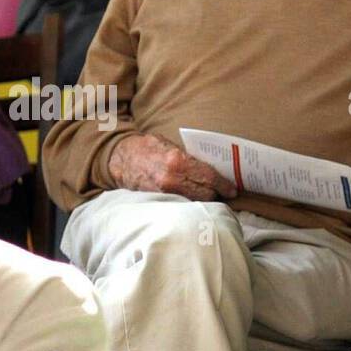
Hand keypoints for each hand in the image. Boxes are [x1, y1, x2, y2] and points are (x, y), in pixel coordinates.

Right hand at [107, 133, 236, 200]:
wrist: (118, 158)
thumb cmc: (146, 148)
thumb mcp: (169, 145)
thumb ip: (189, 158)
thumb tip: (211, 169)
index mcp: (178, 161)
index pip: (209, 177)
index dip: (224, 185)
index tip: (232, 190)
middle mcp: (172, 179)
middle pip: (205, 193)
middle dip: (216, 194)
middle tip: (224, 194)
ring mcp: (164, 193)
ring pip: (194, 202)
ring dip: (204, 201)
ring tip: (211, 198)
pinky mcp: (157, 201)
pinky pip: (180, 206)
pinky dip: (189, 205)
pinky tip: (194, 202)